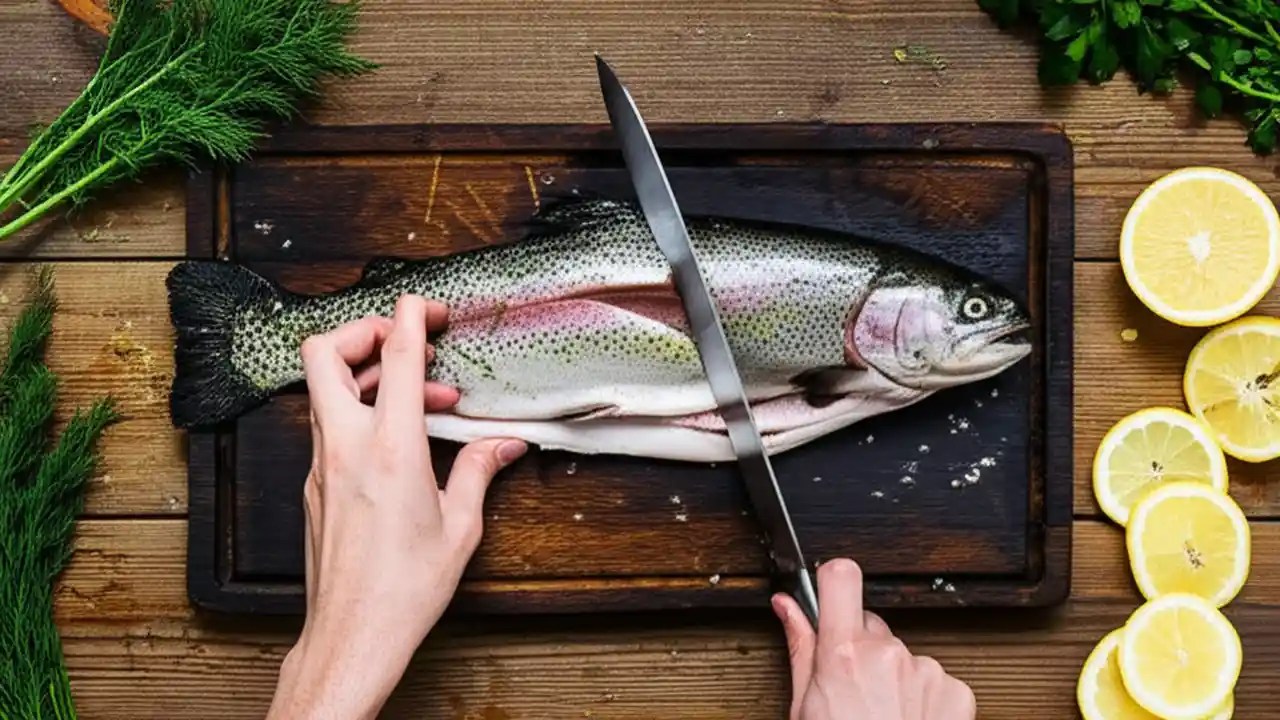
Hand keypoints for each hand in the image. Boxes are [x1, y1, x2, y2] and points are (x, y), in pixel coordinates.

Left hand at [267, 295, 527, 719]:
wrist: (351, 634)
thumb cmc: (404, 589)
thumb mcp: (460, 526)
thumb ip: (479, 470)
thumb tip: (503, 443)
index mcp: (389, 448)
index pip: (391, 356)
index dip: (410, 317)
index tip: (427, 307)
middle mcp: (345, 446)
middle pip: (324, 353)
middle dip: (363, 331)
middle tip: (403, 342)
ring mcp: (321, 464)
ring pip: (325, 389)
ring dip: (368, 376)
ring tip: (421, 399)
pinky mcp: (313, 484)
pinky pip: (329, 425)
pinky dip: (359, 412)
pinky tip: (398, 440)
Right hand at [772, 559, 975, 719]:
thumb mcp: (803, 708)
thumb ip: (800, 648)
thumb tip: (787, 608)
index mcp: (845, 656)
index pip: (841, 576)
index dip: (832, 580)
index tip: (828, 593)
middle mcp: (889, 656)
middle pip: (869, 625)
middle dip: (858, 648)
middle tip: (850, 690)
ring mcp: (926, 671)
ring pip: (901, 655)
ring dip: (892, 678)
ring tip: (881, 717)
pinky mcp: (957, 690)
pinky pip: (932, 677)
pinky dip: (921, 698)